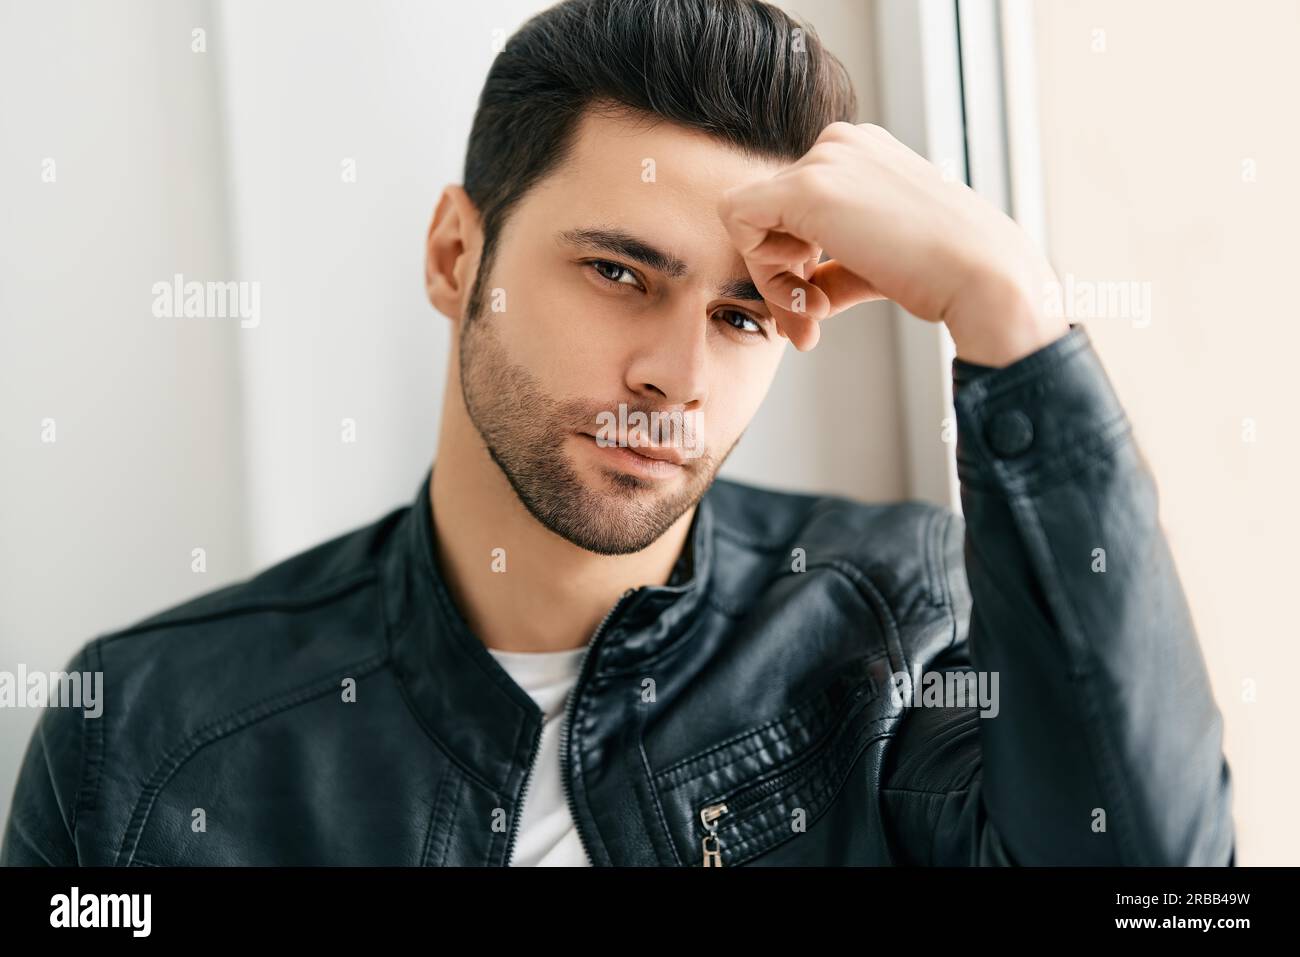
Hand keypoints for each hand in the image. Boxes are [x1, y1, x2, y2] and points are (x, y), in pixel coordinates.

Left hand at [716, 122, 1068, 364]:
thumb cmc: (942, 273)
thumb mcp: (874, 263)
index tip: (817, 304)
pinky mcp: (806, 187)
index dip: (791, 262)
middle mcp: (839, 143)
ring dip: (772, 279)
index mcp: (859, 152)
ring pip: (748, 218)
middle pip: (765, 212)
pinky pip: (738, 220)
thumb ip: (830, 269)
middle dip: (778, 276)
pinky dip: (760, 268)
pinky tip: (805, 295)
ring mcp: (823, 159)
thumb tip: (798, 294)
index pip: (789, 204)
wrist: (980, 275)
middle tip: (809, 322)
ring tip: (815, 314)